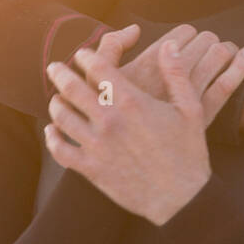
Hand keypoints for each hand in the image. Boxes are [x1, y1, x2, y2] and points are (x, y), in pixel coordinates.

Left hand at [43, 39, 243, 225]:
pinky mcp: (92, 169)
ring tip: (56, 99)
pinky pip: (60, 151)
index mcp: (132, 102)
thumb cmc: (188, 152)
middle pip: (72, 87)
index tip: (82, 54)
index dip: (85, 56)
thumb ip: (176, 74)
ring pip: (62, 117)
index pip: (97, 68)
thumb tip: (169, 46)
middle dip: (60, 74)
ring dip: (55, 104)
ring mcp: (98, 146)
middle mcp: (110, 120)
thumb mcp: (190, 108)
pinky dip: (52, 138)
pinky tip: (53, 132)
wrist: (182, 198)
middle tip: (54, 68)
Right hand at [75, 24, 243, 125]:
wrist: (126, 166)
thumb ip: (111, 48)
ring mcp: (189, 97)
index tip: (184, 44)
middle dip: (207, 40)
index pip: (181, 35)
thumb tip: (136, 29)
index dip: (186, 35)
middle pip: (204, 41)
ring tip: (222, 53)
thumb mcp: (96, 82)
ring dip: (225, 49)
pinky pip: (228, 85)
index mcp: (147, 66)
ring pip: (219, 56)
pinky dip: (241, 66)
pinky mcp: (203, 117)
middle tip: (204, 48)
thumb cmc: (107, 124)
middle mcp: (171, 78)